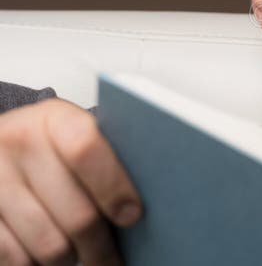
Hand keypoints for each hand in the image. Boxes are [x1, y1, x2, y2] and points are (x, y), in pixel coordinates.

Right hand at [0, 99, 141, 264]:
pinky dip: (37, 265)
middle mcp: (18, 144)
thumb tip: (140, 207)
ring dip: (73, 258)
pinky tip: (52, 256)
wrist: (0, 144)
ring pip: (49, 245)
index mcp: (54, 119)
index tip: (132, 216)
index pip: (87, 150)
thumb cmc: (52, 144)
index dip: (114, 187)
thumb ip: (107, 159)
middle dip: (102, 245)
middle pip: (76, 214)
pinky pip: (14, 258)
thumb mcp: (78, 134)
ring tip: (86, 255)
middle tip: (115, 259)